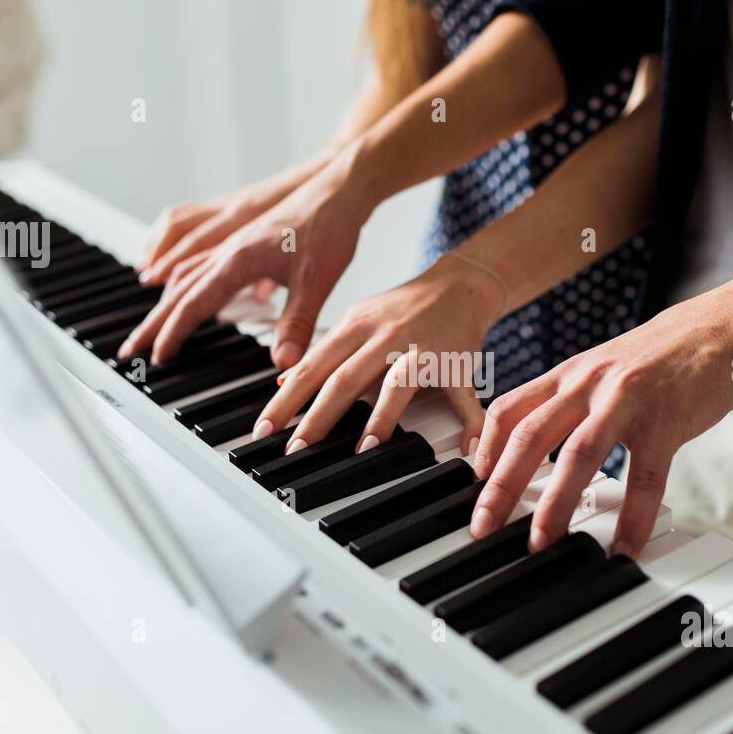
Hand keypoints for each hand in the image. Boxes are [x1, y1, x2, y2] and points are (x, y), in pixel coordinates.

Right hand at [119, 149, 374, 365]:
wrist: (338, 189)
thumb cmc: (329, 227)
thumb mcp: (317, 281)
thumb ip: (297, 323)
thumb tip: (283, 362)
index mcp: (237, 259)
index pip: (193, 303)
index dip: (174, 332)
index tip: (156, 356)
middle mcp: (226, 249)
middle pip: (177, 289)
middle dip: (154, 321)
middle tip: (130, 348)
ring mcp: (232, 241)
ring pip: (184, 272)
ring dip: (163, 299)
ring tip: (149, 322)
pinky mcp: (242, 238)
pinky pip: (197, 256)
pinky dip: (178, 272)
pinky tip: (178, 281)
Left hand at [252, 254, 506, 455]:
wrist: (459, 284)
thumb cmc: (403, 308)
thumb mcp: (356, 322)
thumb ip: (323, 352)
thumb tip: (284, 380)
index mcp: (355, 327)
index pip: (311, 367)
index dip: (285, 400)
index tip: (264, 430)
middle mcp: (385, 336)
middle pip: (345, 378)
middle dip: (317, 417)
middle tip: (297, 450)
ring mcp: (421, 348)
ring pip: (397, 384)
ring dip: (381, 418)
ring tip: (364, 448)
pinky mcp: (455, 361)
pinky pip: (461, 393)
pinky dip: (468, 420)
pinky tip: (465, 446)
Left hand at [470, 284, 732, 556]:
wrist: (726, 323)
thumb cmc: (665, 352)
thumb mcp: (605, 366)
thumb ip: (574, 398)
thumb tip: (543, 440)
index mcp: (570, 373)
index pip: (509, 410)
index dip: (484, 450)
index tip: (473, 486)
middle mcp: (589, 382)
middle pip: (530, 436)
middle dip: (501, 486)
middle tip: (483, 526)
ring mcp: (626, 399)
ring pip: (578, 455)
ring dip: (554, 503)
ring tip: (540, 543)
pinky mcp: (666, 420)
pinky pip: (645, 477)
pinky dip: (633, 518)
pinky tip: (624, 547)